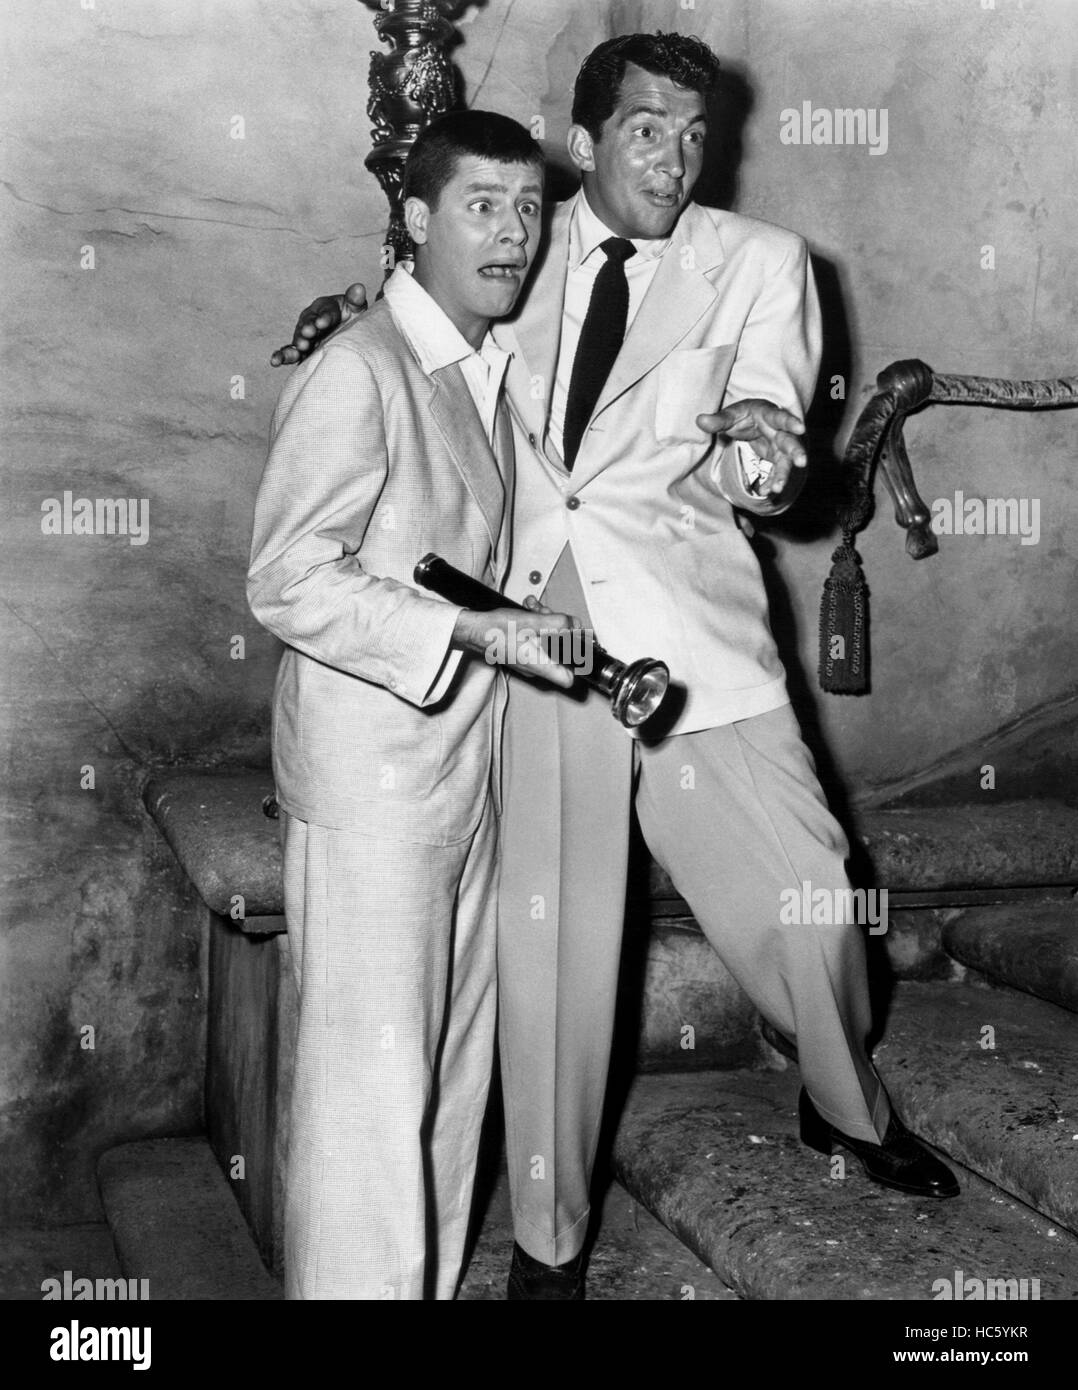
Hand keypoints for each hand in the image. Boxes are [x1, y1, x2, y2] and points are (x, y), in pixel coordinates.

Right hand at [270, 283, 367, 366]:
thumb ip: (356, 300)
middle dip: (308, 329)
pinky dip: (280, 356)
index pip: (325, 311)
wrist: (346, 337)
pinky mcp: (300, 351)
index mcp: (324, 307)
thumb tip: (359, 288)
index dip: (324, 317)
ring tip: (300, 347)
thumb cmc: (351, 320)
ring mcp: (304, 336)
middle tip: (309, 333)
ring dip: (298, 343)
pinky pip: (289, 352)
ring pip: (298, 338)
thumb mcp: (356, 309)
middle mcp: (311, 320)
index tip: (323, 323)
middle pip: (308, 324)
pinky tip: (274, 361)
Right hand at [453, 604, 580, 688]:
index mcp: (540, 665)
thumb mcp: (532, 621)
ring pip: (549, 641)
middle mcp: (535, 667)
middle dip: (559, 630)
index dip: (578, 663)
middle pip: (561, 653)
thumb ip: (559, 623)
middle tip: (550, 617)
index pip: (569, 679)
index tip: (580, 646)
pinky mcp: (522, 651)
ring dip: (546, 621)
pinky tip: (529, 610)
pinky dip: (536, 623)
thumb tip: (575, 625)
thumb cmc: (495, 631)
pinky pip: (537, 639)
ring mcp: (528, 660)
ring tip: (534, 608)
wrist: (473, 629)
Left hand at [696, 397, 806, 495]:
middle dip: (796, 452)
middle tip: (801, 462)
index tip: (801, 428)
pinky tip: (765, 491)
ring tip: (776, 488)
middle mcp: (778, 431)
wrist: (750, 422)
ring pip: (785, 461)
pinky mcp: (776, 460)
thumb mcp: (730, 415)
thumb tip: (700, 421)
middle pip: (790, 442)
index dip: (791, 422)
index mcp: (769, 414)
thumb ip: (718, 420)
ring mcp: (779, 447)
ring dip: (782, 475)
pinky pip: (776, 472)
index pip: (780, 417)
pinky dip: (771, 481)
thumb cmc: (743, 415)